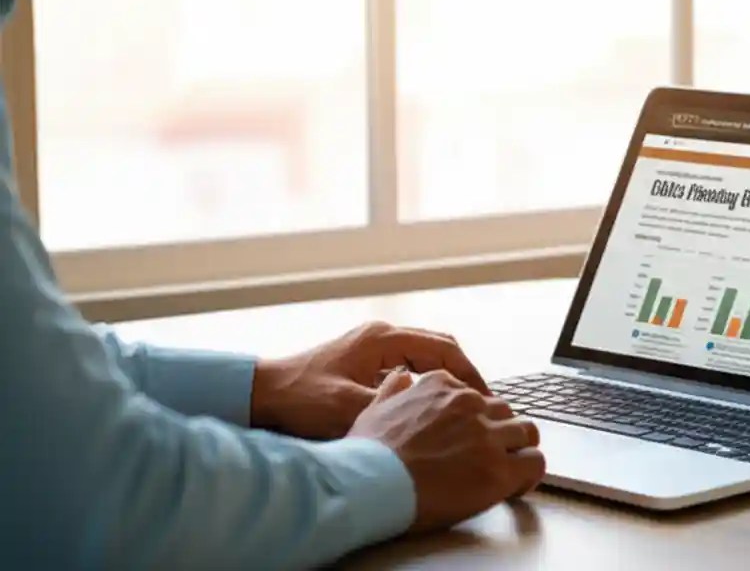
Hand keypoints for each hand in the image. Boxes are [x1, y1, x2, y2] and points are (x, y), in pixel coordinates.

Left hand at [250, 321, 489, 439]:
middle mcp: (382, 335)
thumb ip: (392, 408)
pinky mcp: (364, 359)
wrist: (261, 395)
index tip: (485, 398)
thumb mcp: (350, 408)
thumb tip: (431, 416)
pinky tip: (429, 407)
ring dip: (445, 378)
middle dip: (463, 374)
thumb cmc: (301, 399)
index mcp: (383, 339)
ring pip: (424, 356)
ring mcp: (372, 345)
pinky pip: (408, 364)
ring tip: (461, 407)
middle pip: (439, 347)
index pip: (444, 348)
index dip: (470, 373)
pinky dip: (425, 382)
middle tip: (481, 403)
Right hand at [349, 369, 545, 531]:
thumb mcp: (374, 408)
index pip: (476, 396)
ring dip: (518, 450)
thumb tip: (401, 377)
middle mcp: (470, 404)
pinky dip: (529, 474)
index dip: (474, 419)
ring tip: (506, 470)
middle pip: (504, 412)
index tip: (466, 438)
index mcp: (442, 386)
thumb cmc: (366, 454)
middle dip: (499, 433)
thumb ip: (393, 390)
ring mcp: (487, 435)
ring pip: (526, 432)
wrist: (367, 485)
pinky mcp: (498, 469)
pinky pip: (535, 462)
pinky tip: (514, 486)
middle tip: (487, 456)